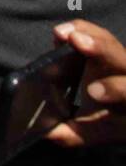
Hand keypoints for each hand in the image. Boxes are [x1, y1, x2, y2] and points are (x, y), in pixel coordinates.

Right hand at [46, 20, 125, 147]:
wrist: (124, 105)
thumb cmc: (113, 120)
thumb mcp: (97, 132)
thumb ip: (74, 135)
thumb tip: (47, 132)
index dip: (115, 88)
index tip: (93, 91)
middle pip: (121, 57)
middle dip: (101, 48)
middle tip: (76, 41)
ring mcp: (120, 58)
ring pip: (109, 41)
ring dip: (86, 34)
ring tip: (62, 34)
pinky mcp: (107, 46)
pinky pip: (97, 33)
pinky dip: (79, 30)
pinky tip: (61, 34)